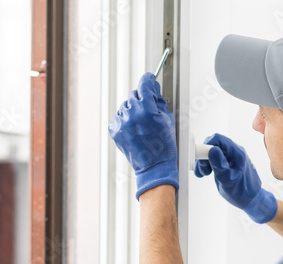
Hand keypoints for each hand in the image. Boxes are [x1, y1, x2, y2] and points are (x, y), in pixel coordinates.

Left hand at [108, 73, 177, 199]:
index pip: (144, 85)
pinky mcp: (115, 131)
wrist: (153, 166)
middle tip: (149, 111)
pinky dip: (125, 120)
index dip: (148, 80)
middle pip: (134, 95)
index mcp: (146, 109)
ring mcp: (122, 123)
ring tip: (142, 124)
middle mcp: (132, 114)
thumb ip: (159, 101)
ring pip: (126, 106)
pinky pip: (119, 117)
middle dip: (142, 100)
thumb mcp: (167, 119)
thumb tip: (153, 90)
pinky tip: (134, 129)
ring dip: (133, 110)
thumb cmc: (163, 145)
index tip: (149, 78)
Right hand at [194, 133, 276, 223]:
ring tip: (204, 173)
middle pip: (213, 144)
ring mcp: (231, 157)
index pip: (218, 139)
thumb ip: (219, 165)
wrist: (251, 200)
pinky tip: (206, 173)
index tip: (200, 159)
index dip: (206, 147)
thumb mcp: (228, 180)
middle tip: (203, 169)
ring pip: (212, 151)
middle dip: (204, 156)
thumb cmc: (242, 192)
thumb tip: (211, 150)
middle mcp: (234, 152)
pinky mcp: (227, 162)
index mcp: (237, 153)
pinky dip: (208, 164)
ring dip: (204, 161)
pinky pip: (215, 158)